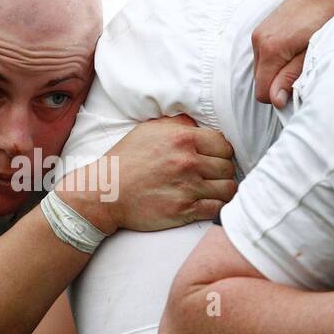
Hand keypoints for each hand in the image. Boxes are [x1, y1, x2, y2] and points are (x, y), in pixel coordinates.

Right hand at [58, 116, 235, 233]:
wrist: (105, 191)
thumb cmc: (126, 160)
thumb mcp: (149, 130)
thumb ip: (178, 124)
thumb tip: (198, 123)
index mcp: (182, 138)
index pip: (223, 144)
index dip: (221, 152)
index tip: (213, 159)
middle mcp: (187, 161)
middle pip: (228, 167)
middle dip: (221, 172)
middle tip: (210, 176)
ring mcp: (187, 187)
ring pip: (227, 189)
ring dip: (221, 190)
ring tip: (211, 190)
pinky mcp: (183, 210)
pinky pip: (216, 209)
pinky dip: (215, 207)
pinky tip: (206, 204)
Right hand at [251, 0, 333, 108]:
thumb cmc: (327, 18)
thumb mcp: (312, 54)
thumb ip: (291, 77)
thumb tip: (275, 99)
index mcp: (270, 49)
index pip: (262, 91)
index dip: (279, 97)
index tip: (298, 91)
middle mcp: (259, 40)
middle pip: (260, 80)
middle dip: (278, 84)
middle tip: (304, 74)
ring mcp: (259, 32)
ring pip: (262, 67)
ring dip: (278, 70)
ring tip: (302, 59)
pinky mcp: (264, 26)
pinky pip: (264, 54)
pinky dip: (277, 59)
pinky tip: (296, 49)